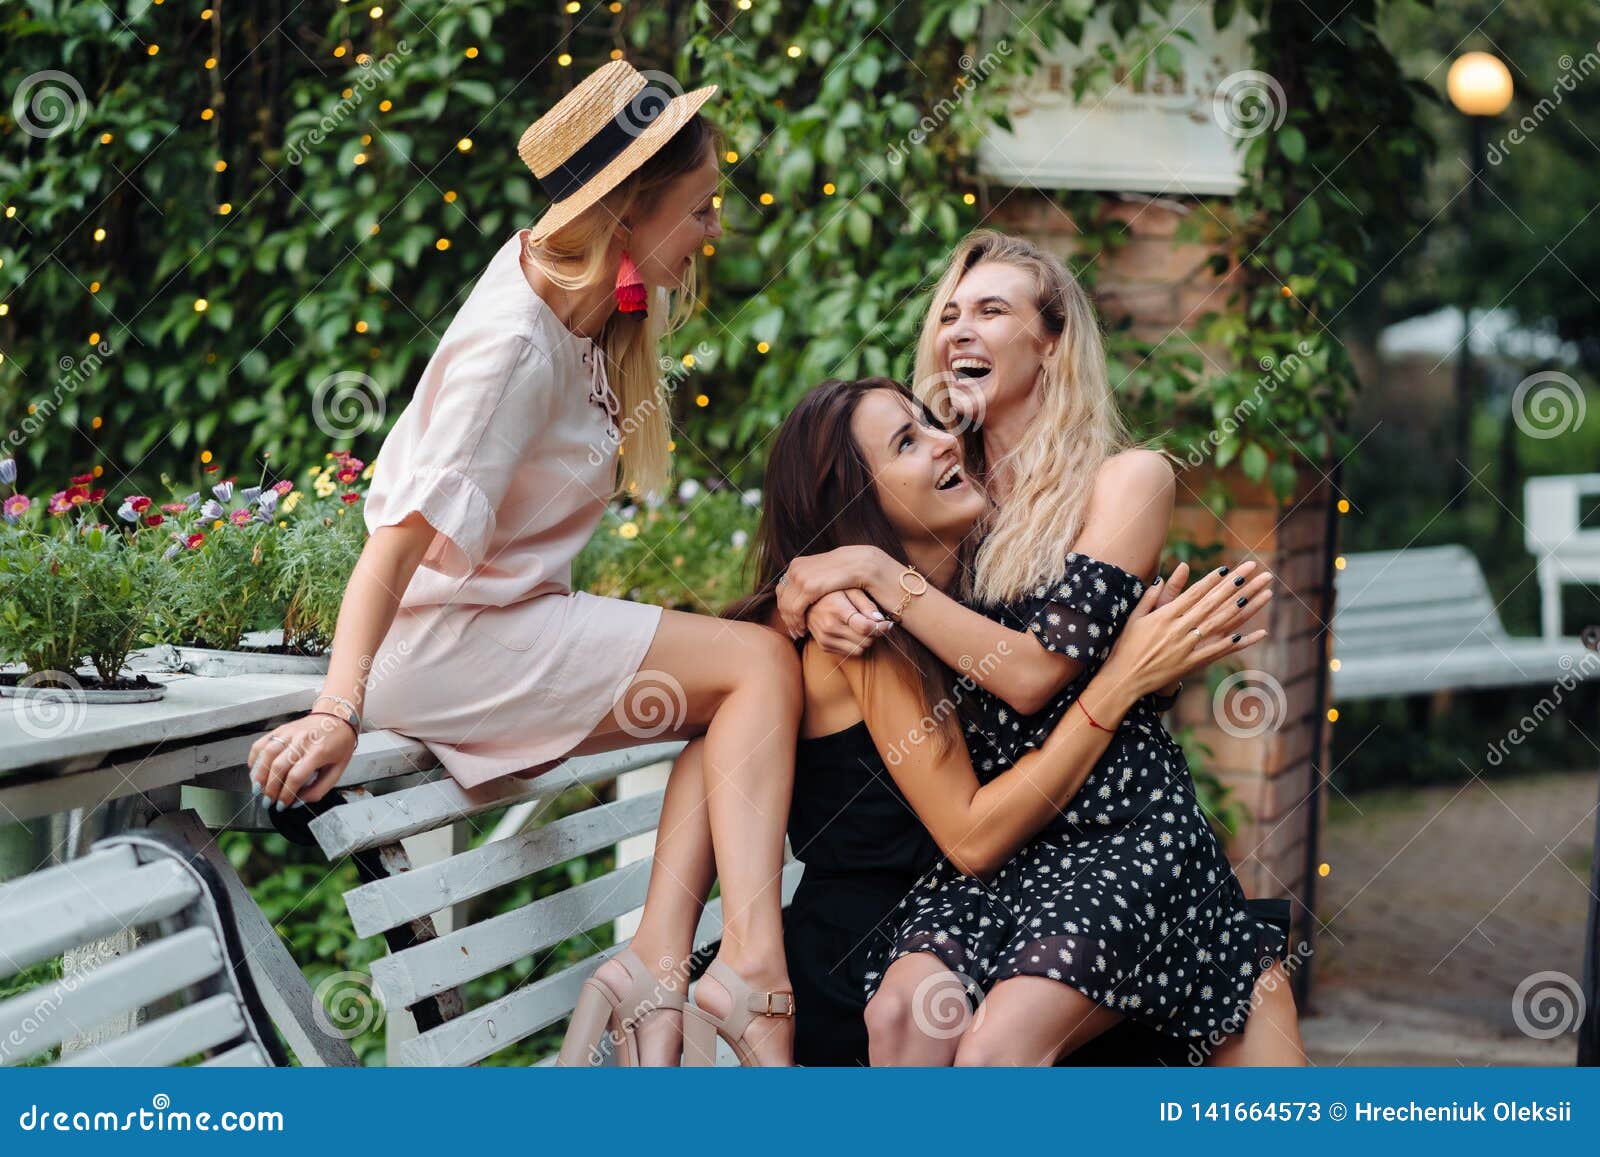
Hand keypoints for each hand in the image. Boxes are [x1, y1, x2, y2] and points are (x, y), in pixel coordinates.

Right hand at [247, 712, 357, 807]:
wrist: (337, 717)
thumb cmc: (339, 744)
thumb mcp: (337, 770)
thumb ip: (319, 789)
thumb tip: (298, 803)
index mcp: (319, 751)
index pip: (296, 776)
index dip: (286, 794)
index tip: (282, 806)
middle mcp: (302, 740)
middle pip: (278, 767)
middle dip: (270, 789)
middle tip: (268, 801)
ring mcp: (289, 733)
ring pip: (267, 754)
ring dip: (259, 775)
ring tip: (257, 790)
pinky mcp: (280, 729)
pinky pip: (261, 744)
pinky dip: (254, 758)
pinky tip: (255, 771)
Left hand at [777, 546, 891, 637]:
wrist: (860, 563)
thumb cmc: (845, 572)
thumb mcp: (823, 573)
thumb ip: (811, 578)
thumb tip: (798, 588)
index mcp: (797, 564)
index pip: (782, 588)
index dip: (784, 605)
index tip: (790, 619)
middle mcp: (795, 569)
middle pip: (781, 597)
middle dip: (785, 615)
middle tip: (792, 630)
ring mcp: (800, 577)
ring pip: (786, 605)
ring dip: (790, 621)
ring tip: (798, 632)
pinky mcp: (809, 587)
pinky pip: (795, 609)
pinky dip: (797, 621)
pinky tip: (803, 629)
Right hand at [806, 588, 892, 655]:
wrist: (806, 601)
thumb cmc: (833, 592)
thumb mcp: (850, 590)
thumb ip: (866, 604)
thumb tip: (880, 620)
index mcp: (837, 610)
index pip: (865, 628)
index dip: (881, 628)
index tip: (888, 623)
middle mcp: (830, 627)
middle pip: (865, 641)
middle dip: (874, 634)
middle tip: (876, 624)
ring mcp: (825, 639)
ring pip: (859, 650)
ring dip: (866, 640)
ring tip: (863, 627)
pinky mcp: (824, 646)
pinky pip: (850, 653)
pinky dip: (855, 644)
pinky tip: (852, 632)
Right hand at [1097, 560, 1273, 703]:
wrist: (1124, 678)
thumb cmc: (1127, 646)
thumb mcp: (1135, 617)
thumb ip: (1150, 597)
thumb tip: (1162, 577)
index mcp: (1165, 615)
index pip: (1194, 594)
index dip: (1212, 581)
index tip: (1227, 569)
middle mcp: (1178, 629)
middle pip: (1210, 604)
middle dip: (1231, 587)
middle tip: (1248, 573)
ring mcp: (1186, 646)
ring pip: (1216, 624)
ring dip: (1237, 609)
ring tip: (1253, 596)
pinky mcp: (1190, 664)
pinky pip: (1214, 651)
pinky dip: (1230, 643)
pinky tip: (1246, 634)